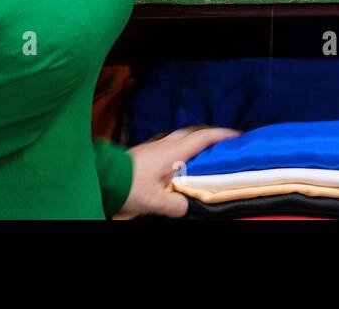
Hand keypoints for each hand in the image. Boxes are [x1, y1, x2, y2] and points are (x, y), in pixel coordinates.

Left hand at [115, 125, 241, 218]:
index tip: (238, 136)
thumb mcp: (155, 202)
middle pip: (193, 132)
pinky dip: (181, 146)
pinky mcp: (144, 151)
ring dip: (195, 139)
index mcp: (172, 151)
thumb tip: (187, 206)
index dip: (222, 135)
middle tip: (224, 143)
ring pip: (180, 136)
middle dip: (211, 134)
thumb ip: (177, 205)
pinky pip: (170, 142)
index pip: (203, 138)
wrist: (101, 178)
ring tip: (205, 150)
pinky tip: (180, 158)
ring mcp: (153, 145)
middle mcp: (165, 143)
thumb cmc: (129, 186)